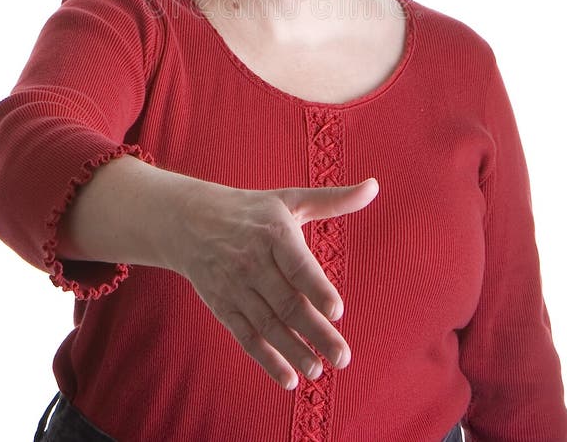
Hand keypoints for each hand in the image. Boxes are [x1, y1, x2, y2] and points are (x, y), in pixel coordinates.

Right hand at [167, 177, 378, 389]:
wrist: (191, 221)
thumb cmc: (254, 210)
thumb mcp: (290, 199)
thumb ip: (334, 199)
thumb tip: (375, 187)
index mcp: (273, 234)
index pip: (297, 266)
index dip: (317, 289)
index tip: (337, 311)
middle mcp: (252, 262)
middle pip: (287, 303)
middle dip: (315, 333)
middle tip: (343, 357)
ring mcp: (236, 287)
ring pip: (268, 325)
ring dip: (293, 352)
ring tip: (318, 371)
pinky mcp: (223, 306)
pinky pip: (246, 337)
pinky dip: (266, 360)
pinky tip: (289, 379)